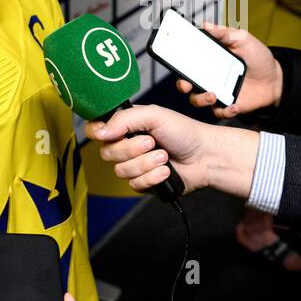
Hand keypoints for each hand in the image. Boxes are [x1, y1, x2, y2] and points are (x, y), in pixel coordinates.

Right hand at [85, 104, 258, 197]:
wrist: (205, 155)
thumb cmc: (184, 131)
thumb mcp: (155, 115)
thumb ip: (125, 119)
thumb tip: (100, 131)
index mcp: (126, 126)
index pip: (96, 130)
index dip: (98, 132)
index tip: (112, 133)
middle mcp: (126, 146)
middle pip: (107, 153)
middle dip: (132, 149)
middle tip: (153, 142)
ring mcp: (134, 166)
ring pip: (121, 171)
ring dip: (146, 163)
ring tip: (165, 156)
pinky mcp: (143, 183)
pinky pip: (135, 185)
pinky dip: (153, 177)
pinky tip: (166, 171)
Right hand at [175, 22, 283, 118]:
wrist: (275, 79)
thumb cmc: (257, 57)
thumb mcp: (242, 39)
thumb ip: (224, 33)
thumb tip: (205, 24)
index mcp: (208, 60)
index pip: (187, 61)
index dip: (177, 61)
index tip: (174, 59)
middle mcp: (208, 77)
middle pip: (185, 84)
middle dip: (182, 85)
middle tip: (186, 84)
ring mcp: (216, 93)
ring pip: (197, 101)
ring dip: (201, 100)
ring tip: (213, 95)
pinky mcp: (226, 106)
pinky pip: (218, 112)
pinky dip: (224, 111)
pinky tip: (234, 105)